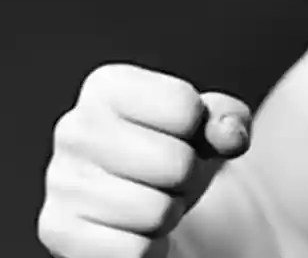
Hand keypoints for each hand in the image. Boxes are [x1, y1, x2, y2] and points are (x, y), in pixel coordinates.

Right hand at [39, 64, 251, 257]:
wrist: (134, 204)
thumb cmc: (172, 150)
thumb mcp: (206, 124)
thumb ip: (227, 118)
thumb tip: (230, 137)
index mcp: (108, 86)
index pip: (184, 107)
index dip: (200, 129)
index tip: (181, 133)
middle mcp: (75, 127)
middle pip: (177, 163)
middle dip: (187, 176)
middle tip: (169, 176)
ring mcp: (60, 180)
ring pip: (158, 212)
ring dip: (168, 213)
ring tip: (149, 199)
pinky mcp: (57, 230)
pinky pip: (133, 251)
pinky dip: (148, 248)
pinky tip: (132, 231)